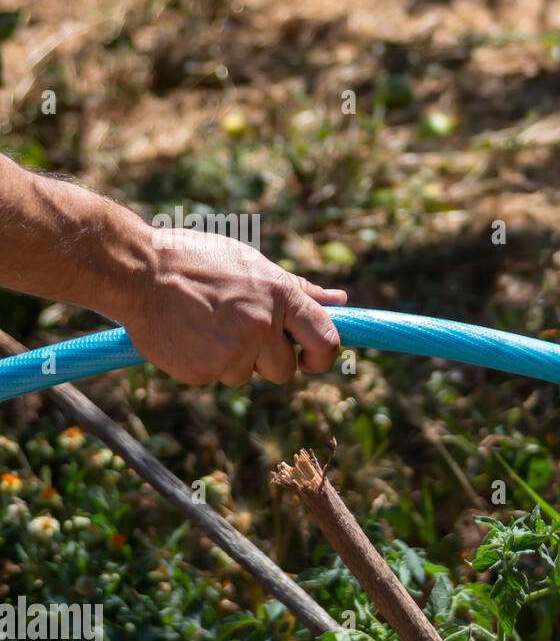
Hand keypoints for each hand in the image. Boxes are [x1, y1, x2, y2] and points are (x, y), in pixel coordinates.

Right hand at [110, 222, 346, 386]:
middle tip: (236, 331)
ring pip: (246, 375)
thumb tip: (340, 300)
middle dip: (266, 359)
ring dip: (230, 360)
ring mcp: (233, 351)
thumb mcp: (254, 265)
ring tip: (204, 325)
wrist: (138, 271)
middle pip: (284, 370)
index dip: (322, 356)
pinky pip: (214, 378)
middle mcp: (262, 326)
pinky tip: (187, 336)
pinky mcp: (203, 371)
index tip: (310, 358)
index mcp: (281, 296)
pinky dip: (202, 364)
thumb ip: (298, 290)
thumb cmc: (198, 261)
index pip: (326, 340)